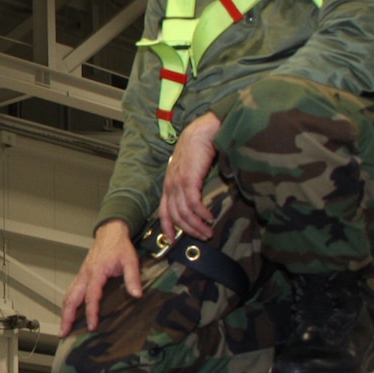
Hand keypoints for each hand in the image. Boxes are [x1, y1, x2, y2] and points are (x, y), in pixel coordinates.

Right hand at [59, 220, 143, 336]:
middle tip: (63, 332)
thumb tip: (136, 294)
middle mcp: (85, 275)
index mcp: (96, 272)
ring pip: (68, 296)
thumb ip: (133, 278)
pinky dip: (68, 304)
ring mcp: (81, 275)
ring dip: (64, 312)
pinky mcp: (81, 275)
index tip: (92, 325)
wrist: (110, 232)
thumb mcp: (130, 260)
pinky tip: (68, 312)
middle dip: (66, 316)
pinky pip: (71, 291)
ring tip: (63, 327)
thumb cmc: (119, 246)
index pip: (91, 296)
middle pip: (71, 298)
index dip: (91, 312)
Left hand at [157, 112, 221, 242]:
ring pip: (184, 213)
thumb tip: (197, 201)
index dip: (167, 227)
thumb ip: (190, 185)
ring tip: (209, 231)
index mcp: (169, 184)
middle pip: (175, 216)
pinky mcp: (189, 180)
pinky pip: (193, 204)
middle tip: (203, 237)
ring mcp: (178, 183)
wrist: (202, 132)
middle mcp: (170, 185)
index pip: (163, 211)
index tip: (173, 240)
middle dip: (189, 230)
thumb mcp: (190, 170)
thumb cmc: (199, 149)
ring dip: (198, 225)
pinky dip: (202, 214)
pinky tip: (210, 217)